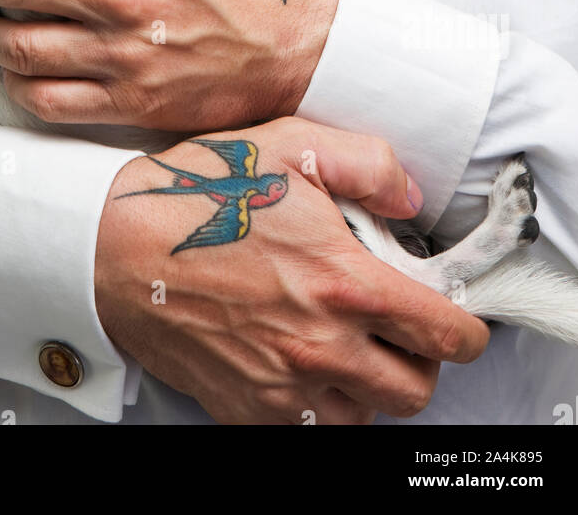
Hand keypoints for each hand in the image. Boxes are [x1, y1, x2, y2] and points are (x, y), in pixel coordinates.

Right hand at [94, 118, 489, 425]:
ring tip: (346, 343)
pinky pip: (308, 430)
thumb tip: (409, 199)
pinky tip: (300, 360)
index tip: (454, 318)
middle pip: (414, 389)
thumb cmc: (196, 195)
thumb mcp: (287, 146)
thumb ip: (366, 165)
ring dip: (368, 386)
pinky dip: (318, 405)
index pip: (445, 334)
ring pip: (364, 417)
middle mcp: (320, 345)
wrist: (114, 248)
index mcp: (343, 282)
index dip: (463, 327)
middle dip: (420, 360)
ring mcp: (282, 386)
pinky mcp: (246, 410)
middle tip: (397, 327)